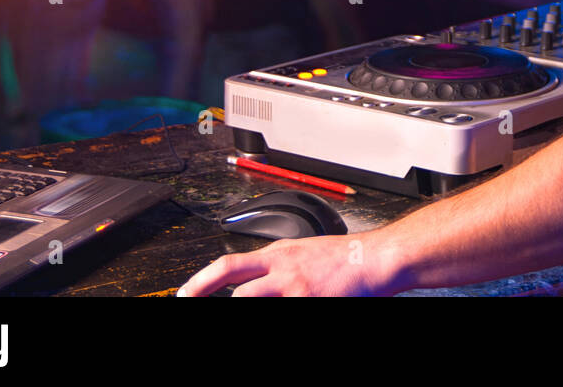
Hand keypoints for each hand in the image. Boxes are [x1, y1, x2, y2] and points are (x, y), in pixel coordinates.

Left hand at [176, 232, 393, 296]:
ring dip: (242, 304)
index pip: (228, 265)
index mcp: (278, 254)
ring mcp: (295, 287)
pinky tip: (287, 305)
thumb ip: (277, 266)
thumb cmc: (347, 258)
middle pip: (234, 285)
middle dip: (206, 295)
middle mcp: (282, 268)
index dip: (200, 281)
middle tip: (191, 304)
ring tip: (235, 307)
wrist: (377, 259)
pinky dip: (273, 310)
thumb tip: (254, 281)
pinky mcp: (310, 300)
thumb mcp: (304, 252)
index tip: (185, 294)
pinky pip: (282, 309)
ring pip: (250, 300)